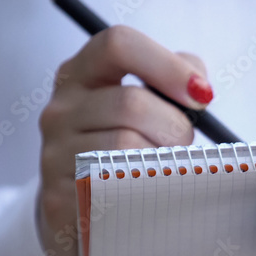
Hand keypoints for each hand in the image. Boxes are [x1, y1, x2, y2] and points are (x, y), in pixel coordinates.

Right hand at [37, 25, 213, 255]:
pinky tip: (146, 194)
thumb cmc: (130, 148)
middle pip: (132, 103)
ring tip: (162, 170)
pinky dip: (145, 190)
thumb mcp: (148, 104)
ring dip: (162, 162)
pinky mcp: (59, 199)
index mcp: (81, 75)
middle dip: (174, 127)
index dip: (166, 65)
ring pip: (127, 146)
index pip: (118, 44)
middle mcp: (61, 110)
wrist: (88, 212)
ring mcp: (54, 154)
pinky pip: (117, 186)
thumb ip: (177, 78)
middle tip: (183, 147)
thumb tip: (198, 88)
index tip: (201, 94)